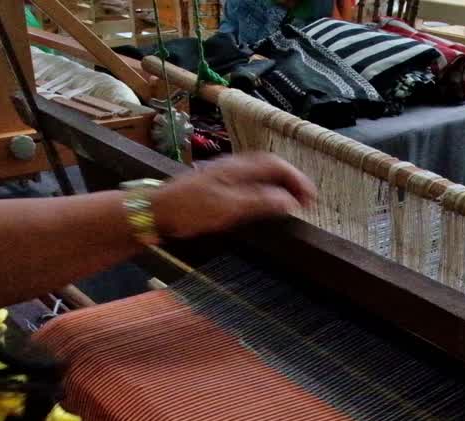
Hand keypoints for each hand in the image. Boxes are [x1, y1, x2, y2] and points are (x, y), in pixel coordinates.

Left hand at [150, 153, 317, 239]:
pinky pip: (248, 182)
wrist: (154, 212)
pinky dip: (264, 190)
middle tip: (305, 201)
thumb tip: (290, 200)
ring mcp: (223, 174)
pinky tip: (262, 204)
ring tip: (290, 203)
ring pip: (260, 173)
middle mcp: (233, 166)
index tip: (311, 198)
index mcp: (239, 167)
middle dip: (291, 181)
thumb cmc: (189, 209)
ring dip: (278, 185)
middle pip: (270, 166)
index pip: (277, 165)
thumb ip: (261, 201)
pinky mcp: (215, 185)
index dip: (297, 180)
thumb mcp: (229, 207)